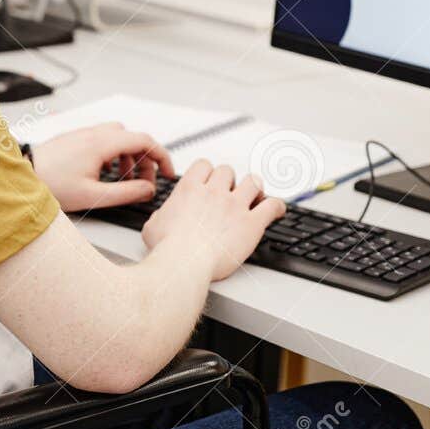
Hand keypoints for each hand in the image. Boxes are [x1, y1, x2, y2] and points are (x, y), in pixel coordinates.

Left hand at [29, 122, 173, 212]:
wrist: (23, 175)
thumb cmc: (52, 185)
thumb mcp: (95, 196)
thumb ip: (126, 193)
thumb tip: (148, 189)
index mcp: (102, 143)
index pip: (145, 141)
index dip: (162, 157)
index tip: (167, 173)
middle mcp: (94, 133)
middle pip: (133, 138)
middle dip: (145, 159)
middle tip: (144, 181)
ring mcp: (83, 134)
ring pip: (118, 137)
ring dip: (128, 156)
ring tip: (124, 179)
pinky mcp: (74, 139)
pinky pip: (102, 140)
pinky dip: (113, 154)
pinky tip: (105, 173)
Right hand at [141, 160, 284, 280]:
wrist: (184, 262)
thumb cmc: (167, 248)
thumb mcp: (152, 226)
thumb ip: (160, 216)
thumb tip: (160, 219)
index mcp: (189, 189)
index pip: (204, 165)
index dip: (208, 173)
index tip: (209, 181)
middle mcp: (214, 192)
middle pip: (228, 171)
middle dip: (229, 181)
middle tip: (230, 192)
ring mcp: (235, 206)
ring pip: (253, 182)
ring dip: (254, 188)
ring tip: (254, 196)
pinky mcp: (251, 223)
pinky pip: (272, 206)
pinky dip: (276, 206)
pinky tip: (276, 210)